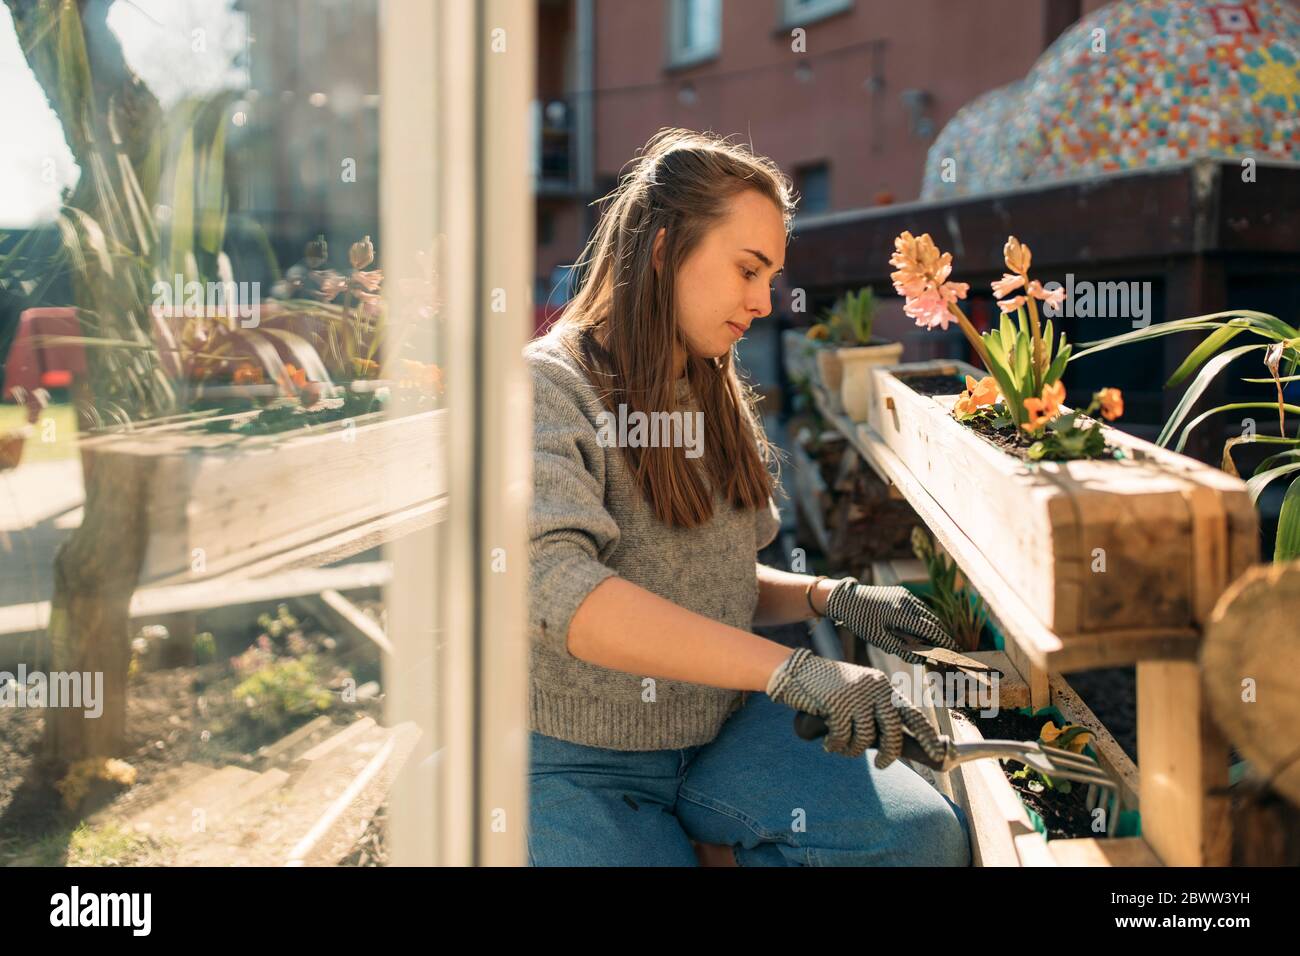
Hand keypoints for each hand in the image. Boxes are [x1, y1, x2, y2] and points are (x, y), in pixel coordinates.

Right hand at [766, 648, 944, 767]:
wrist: (798, 671)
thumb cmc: (828, 687)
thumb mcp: (858, 693)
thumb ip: (875, 711)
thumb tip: (891, 746)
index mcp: (883, 686)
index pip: (913, 713)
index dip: (927, 736)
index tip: (938, 754)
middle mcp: (874, 689)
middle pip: (893, 732)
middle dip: (889, 754)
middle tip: (881, 765)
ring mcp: (856, 697)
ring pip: (866, 739)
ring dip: (853, 750)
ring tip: (841, 748)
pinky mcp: (838, 705)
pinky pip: (843, 738)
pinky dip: (836, 745)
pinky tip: (828, 743)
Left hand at [824, 578, 960, 664]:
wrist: (846, 599)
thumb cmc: (861, 622)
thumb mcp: (880, 640)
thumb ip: (902, 650)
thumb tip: (923, 660)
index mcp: (901, 613)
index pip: (930, 629)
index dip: (944, 641)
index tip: (952, 651)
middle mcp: (907, 601)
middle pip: (933, 621)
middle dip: (941, 636)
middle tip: (946, 650)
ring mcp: (906, 595)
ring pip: (928, 613)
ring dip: (933, 627)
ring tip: (935, 643)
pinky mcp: (903, 592)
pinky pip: (920, 607)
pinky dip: (924, 618)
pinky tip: (922, 630)